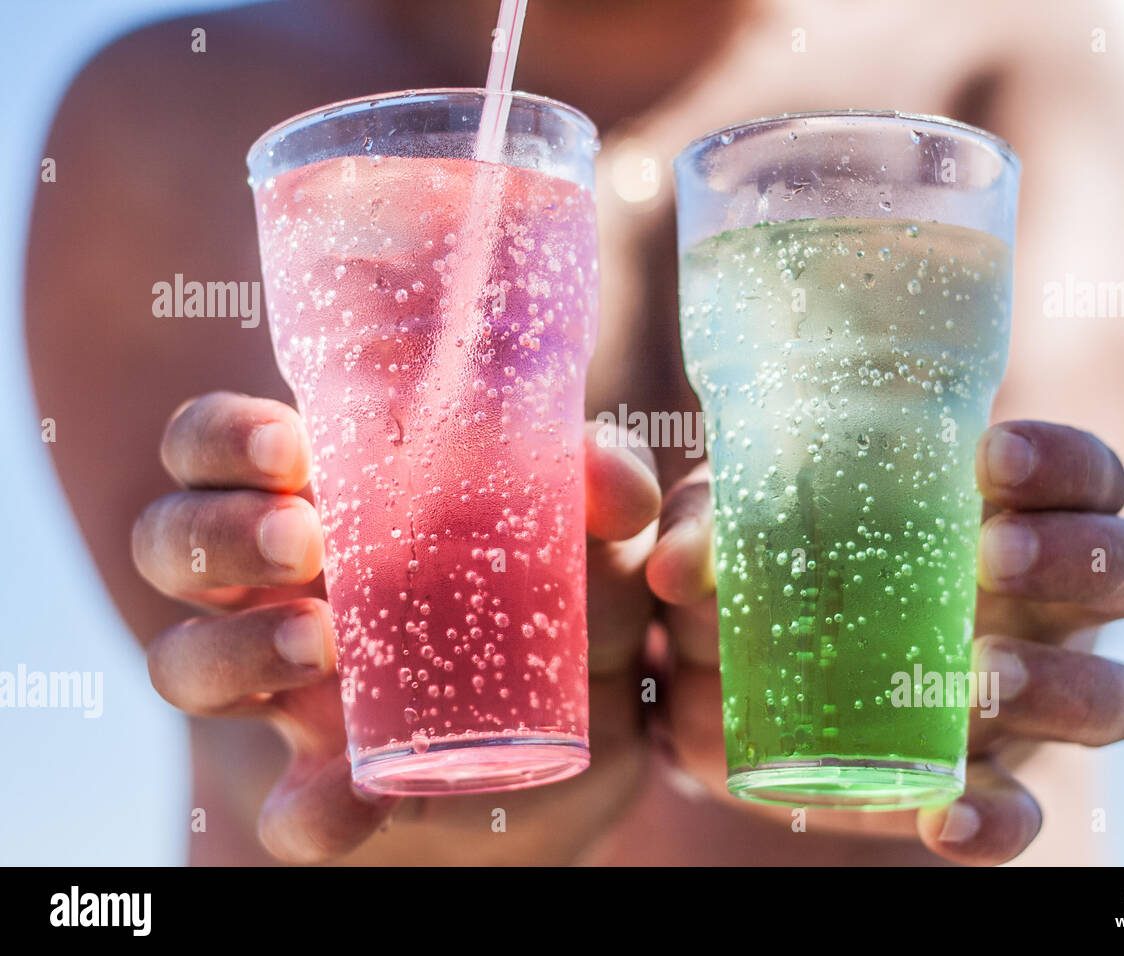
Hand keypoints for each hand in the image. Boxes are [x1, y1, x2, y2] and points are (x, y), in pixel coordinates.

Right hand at [133, 392, 661, 862]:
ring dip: (236, 648)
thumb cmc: (567, 605)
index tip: (287, 445)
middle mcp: (280, 589)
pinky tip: (360, 794)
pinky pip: (284, 810)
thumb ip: (610, 494)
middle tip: (303, 540)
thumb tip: (605, 477)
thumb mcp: (597, 540)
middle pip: (171, 542)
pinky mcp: (330, 789)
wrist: (587, 740)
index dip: (219, 440)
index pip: (217, 447)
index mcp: (327, 502)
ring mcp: (291, 694)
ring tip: (323, 643)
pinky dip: (310, 807)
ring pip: (183, 664)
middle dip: (215, 533)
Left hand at [646, 421, 1123, 864]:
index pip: (1081, 473)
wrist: (732, 683)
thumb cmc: (757, 567)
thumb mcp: (728, 526)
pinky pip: (1025, 810)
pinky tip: (945, 818)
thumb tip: (683, 563)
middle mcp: (1037, 600)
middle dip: (1078, 559)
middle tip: (988, 558)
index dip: (1064, 461)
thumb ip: (703, 525)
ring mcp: (1025, 695)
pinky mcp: (984, 780)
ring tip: (975, 677)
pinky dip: (1000, 820)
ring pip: (1113, 693)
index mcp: (999, 512)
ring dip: (1061, 683)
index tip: (992, 457)